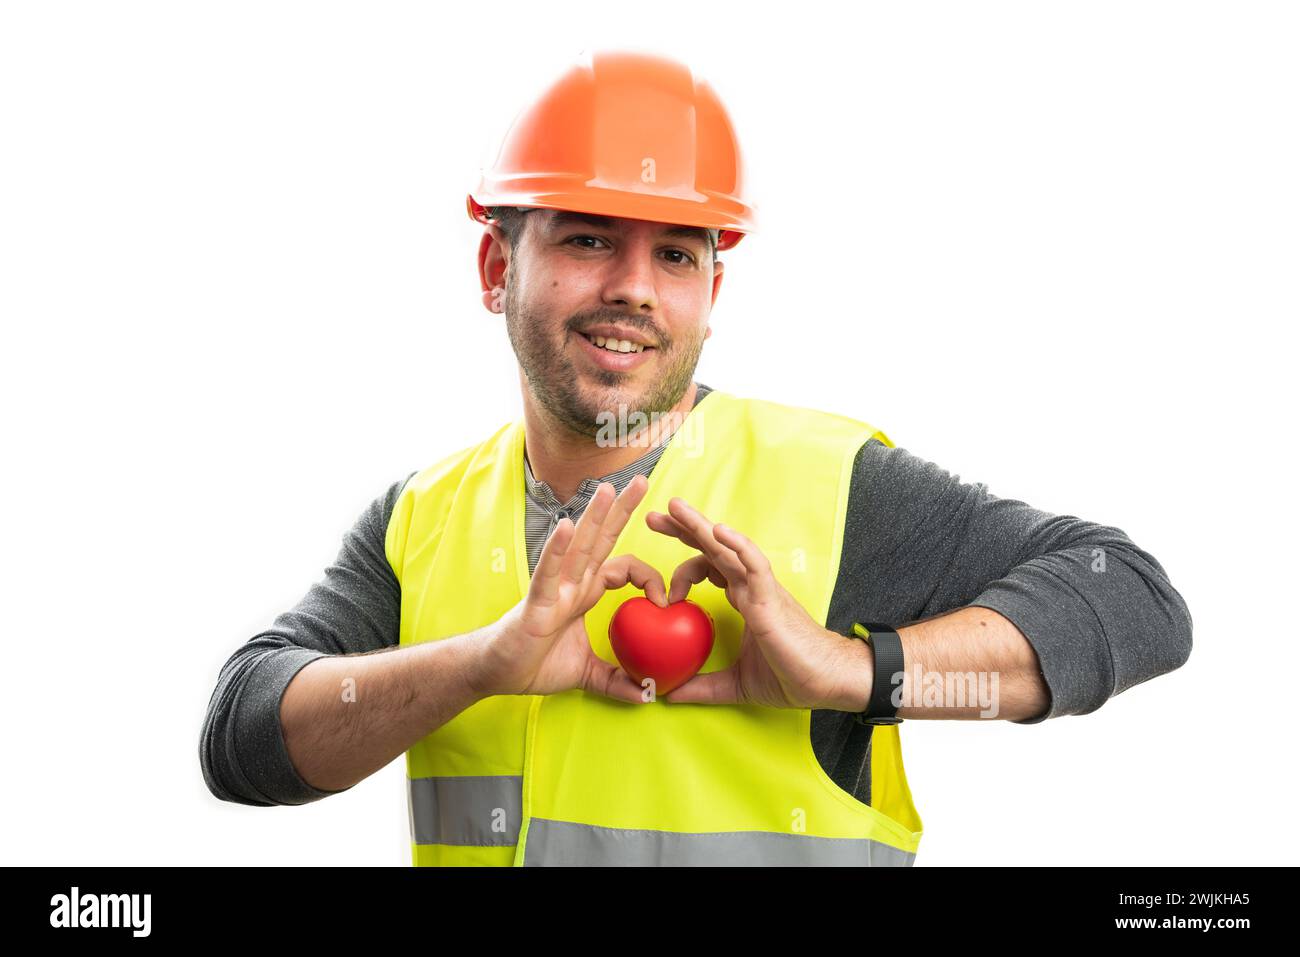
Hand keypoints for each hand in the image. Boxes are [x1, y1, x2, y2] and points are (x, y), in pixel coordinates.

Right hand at [473, 474, 668, 702]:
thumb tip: (648, 696)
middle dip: (623, 509)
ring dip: (594, 516)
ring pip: (578, 546)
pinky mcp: (537, 600)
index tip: (666, 600)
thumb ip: (617, 681)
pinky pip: (549, 570)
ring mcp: (554, 587)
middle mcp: (572, 581)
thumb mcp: (587, 674)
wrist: (496, 674)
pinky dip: (558, 548)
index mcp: (585, 591)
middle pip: (602, 538)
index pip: (623, 568)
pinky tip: (568, 525)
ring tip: (608, 488)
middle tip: (645, 480)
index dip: (648, 576)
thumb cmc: (534, 663)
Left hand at [644, 497, 872, 709]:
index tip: (661, 589)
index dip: (683, 567)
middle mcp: (749, 587)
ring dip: (700, 526)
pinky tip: (718, 530)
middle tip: (654, 516)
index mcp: (743, 598)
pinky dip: (737, 545)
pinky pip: (754, 564)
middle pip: (713, 548)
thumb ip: (702, 686)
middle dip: (683, 530)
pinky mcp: (771, 597)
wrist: (825, 681)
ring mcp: (761, 588)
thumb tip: (668, 695)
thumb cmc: (789, 675)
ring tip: (674, 507)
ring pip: (728, 548)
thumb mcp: (735, 684)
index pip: (708, 567)